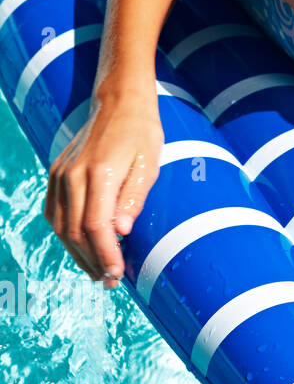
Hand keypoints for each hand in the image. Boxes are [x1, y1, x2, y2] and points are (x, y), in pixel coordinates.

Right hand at [43, 93, 162, 287]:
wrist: (119, 101)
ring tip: (97, 271)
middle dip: (92, 261)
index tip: (117, 274)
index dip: (105, 255)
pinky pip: (54, 212)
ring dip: (77, 253)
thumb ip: (134, 198)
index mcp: (99, 174)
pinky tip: (81, 248)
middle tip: (110, 281)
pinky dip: (66, 235)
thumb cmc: (142, 132)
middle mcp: (73, 176)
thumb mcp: (149, 164)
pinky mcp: (56, 173)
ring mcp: (60, 175)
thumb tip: (120, 231)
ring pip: (60, 226)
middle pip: (74, 231)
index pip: (95, 226)